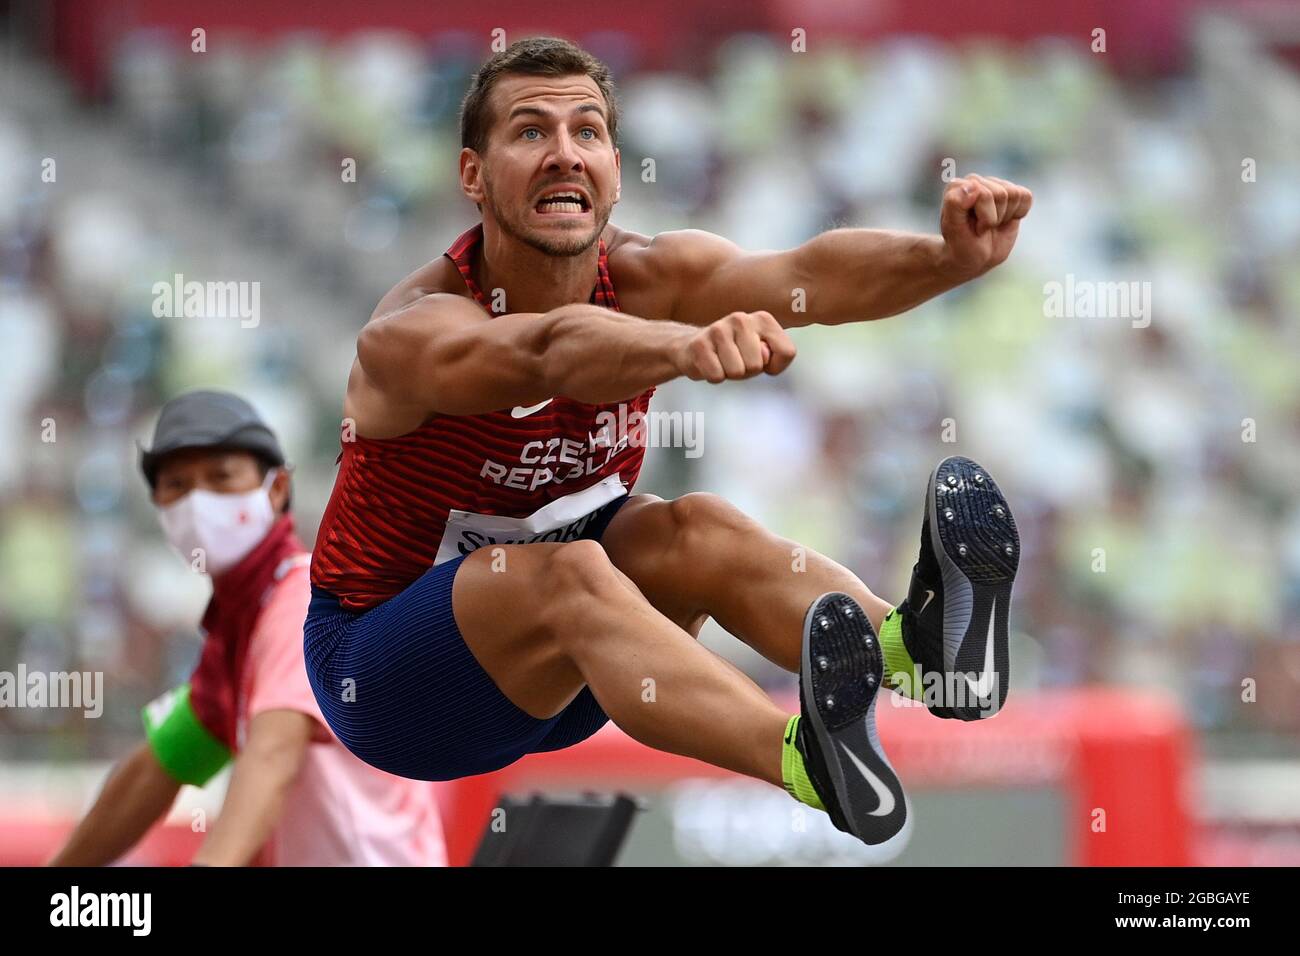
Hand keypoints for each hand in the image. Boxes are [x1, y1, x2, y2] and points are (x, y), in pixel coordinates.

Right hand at [674, 310, 796, 383]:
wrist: (693, 346)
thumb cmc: (735, 353)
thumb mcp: (761, 352)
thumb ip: (774, 354)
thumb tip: (763, 356)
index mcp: (763, 319)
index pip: (787, 352)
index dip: (775, 366)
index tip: (762, 361)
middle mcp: (741, 318)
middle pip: (757, 365)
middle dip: (747, 371)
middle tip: (736, 361)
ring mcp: (719, 329)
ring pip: (737, 372)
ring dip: (729, 374)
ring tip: (722, 361)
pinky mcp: (700, 344)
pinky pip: (716, 376)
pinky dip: (713, 376)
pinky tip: (710, 363)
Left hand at [939, 174, 1032, 277]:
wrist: (976, 256)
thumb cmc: (962, 243)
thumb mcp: (953, 229)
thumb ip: (955, 204)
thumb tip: (973, 184)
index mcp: (957, 187)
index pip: (984, 193)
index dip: (984, 217)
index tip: (973, 229)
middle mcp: (975, 181)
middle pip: (1001, 194)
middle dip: (994, 218)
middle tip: (982, 228)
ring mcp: (994, 184)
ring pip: (1014, 194)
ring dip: (1005, 216)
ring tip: (991, 224)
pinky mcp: (1010, 192)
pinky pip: (1025, 196)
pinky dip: (1019, 213)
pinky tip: (1004, 219)